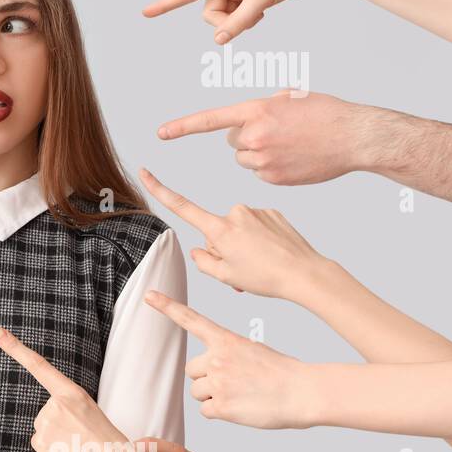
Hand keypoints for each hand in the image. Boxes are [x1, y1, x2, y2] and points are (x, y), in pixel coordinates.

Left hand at [0, 327, 194, 451]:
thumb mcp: (136, 439)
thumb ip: (153, 443)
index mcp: (75, 395)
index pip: (39, 366)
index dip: (15, 348)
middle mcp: (56, 406)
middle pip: (45, 417)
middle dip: (59, 432)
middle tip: (83, 446)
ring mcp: (46, 425)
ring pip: (41, 437)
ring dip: (55, 449)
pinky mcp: (41, 444)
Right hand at [139, 167, 327, 301]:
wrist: (305, 273)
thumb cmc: (266, 278)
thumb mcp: (225, 276)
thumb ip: (203, 261)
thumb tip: (199, 250)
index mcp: (220, 229)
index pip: (181, 206)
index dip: (159, 189)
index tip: (145, 173)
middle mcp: (236, 213)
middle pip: (214, 229)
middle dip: (223, 247)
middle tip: (241, 268)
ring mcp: (256, 211)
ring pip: (236, 228)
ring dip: (242, 244)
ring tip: (259, 263)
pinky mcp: (273, 213)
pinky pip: (255, 226)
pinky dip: (259, 239)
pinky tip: (271, 253)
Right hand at [142, 0, 324, 43]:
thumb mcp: (260, 2)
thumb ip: (237, 24)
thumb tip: (217, 42)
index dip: (166, 4)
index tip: (146, 13)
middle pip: (209, 12)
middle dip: (226, 22)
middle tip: (251, 19)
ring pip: (222, 16)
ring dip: (238, 21)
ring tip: (260, 13)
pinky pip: (235, 14)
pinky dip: (246, 18)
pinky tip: (262, 11)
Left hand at [143, 290, 318, 428]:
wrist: (304, 392)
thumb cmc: (282, 373)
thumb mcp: (253, 351)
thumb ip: (227, 355)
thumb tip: (212, 370)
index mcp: (226, 340)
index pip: (191, 319)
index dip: (167, 307)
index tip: (149, 296)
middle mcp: (218, 358)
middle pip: (192, 370)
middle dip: (206, 378)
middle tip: (233, 382)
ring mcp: (218, 382)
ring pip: (197, 392)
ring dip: (213, 397)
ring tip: (240, 395)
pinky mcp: (221, 406)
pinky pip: (206, 411)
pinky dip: (220, 413)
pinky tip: (241, 407)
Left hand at [156, 90, 372, 185]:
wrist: (356, 137)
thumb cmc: (328, 114)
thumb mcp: (293, 97)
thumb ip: (267, 104)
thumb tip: (257, 113)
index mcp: (257, 111)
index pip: (210, 120)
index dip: (183, 127)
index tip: (161, 133)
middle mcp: (255, 136)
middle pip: (233, 141)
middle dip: (249, 137)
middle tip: (278, 133)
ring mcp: (264, 160)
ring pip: (245, 159)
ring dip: (260, 153)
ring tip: (290, 146)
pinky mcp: (273, 178)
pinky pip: (261, 173)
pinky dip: (273, 168)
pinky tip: (295, 159)